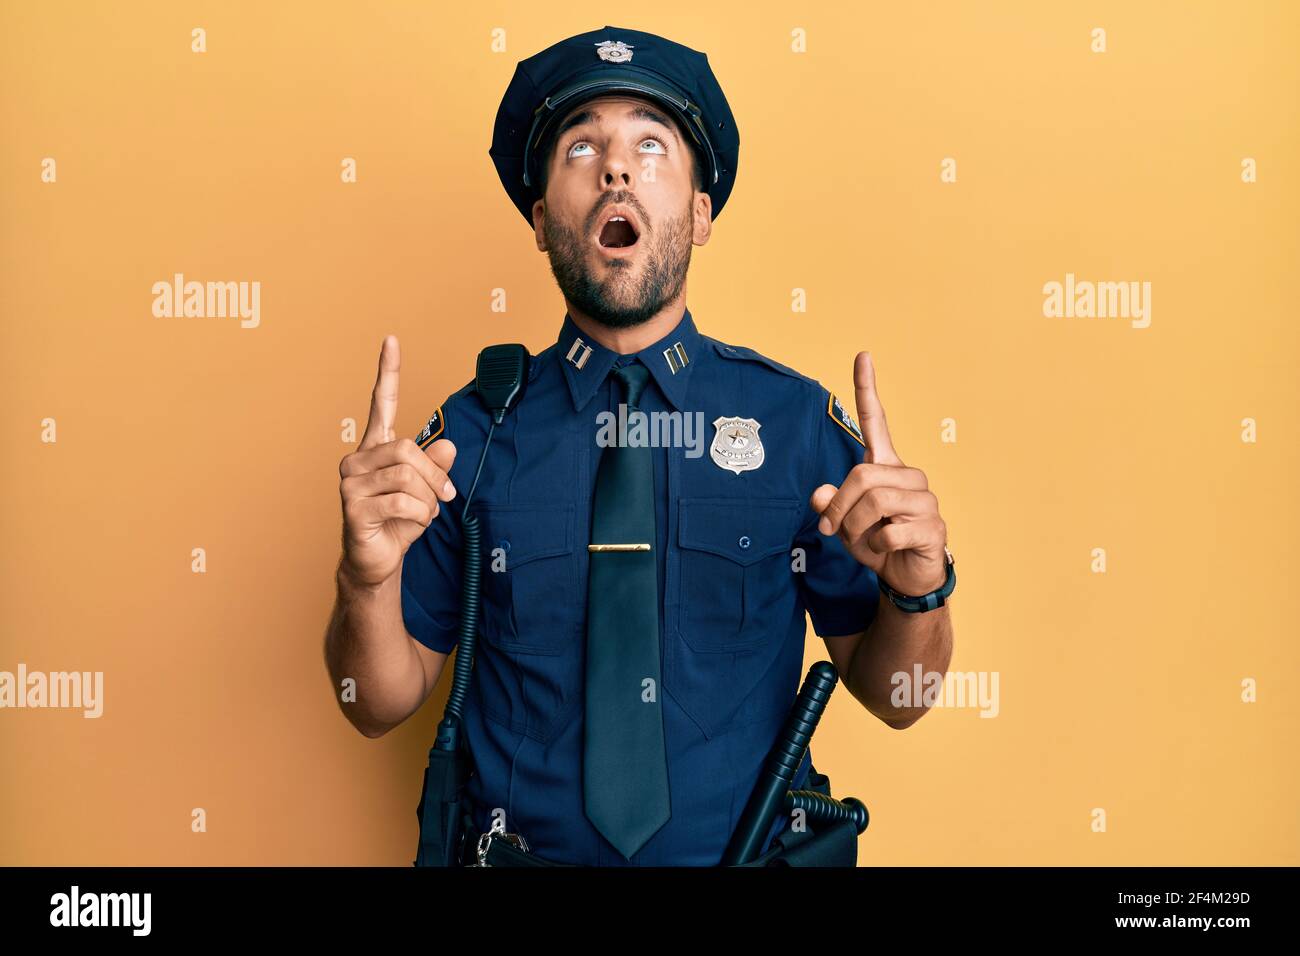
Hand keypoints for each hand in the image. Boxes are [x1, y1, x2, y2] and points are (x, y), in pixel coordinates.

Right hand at [337, 335, 457, 588]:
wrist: (377, 560)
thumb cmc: (398, 521)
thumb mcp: (425, 490)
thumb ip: (435, 466)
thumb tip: (448, 444)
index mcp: (375, 448)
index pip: (381, 404)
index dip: (387, 372)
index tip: (392, 339)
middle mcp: (357, 459)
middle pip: (408, 450)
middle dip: (435, 476)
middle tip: (445, 497)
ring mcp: (351, 483)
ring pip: (406, 476)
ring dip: (428, 499)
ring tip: (425, 513)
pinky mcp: (353, 508)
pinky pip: (400, 501)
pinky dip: (418, 515)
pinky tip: (413, 523)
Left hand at [810, 351, 948, 596]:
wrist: (907, 577)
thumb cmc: (876, 541)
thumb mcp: (843, 524)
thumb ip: (830, 505)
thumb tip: (819, 494)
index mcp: (885, 466)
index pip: (876, 421)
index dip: (867, 389)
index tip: (862, 356)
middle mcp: (908, 475)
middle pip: (861, 475)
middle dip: (838, 507)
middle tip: (830, 529)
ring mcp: (925, 499)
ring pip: (875, 501)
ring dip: (856, 527)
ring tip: (862, 540)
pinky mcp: (933, 526)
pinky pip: (891, 529)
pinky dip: (877, 544)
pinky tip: (886, 548)